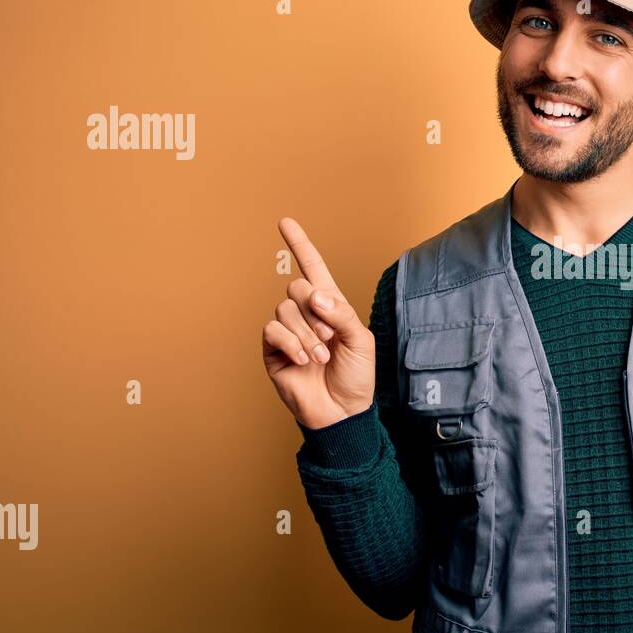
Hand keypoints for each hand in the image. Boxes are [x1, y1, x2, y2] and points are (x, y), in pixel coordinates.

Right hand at [262, 217, 375, 429]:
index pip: (312, 268)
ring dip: (307, 335)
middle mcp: (306, 314)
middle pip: (296, 288)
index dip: (299, 245)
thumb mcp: (361, 340)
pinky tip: (305, 361)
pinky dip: (291, 344)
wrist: (342, 411)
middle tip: (329, 338)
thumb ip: (341, 313)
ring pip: (284, 310)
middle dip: (316, 313)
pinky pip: (272, 330)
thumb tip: (314, 294)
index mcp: (330, 306)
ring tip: (321, 357)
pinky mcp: (272, 350)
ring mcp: (287, 332)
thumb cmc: (356, 376)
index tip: (285, 222)